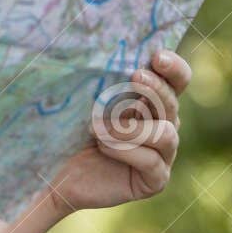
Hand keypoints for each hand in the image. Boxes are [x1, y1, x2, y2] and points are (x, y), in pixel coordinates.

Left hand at [38, 49, 191, 219]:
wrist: (54, 172)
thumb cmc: (68, 130)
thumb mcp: (85, 99)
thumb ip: (104, 81)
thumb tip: (107, 52)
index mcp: (152, 102)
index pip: (177, 80)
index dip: (173, 68)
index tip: (157, 56)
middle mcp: (163, 125)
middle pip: (173, 103)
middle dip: (155, 88)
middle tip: (135, 77)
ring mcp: (163, 154)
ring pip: (165, 134)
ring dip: (130, 128)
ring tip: (96, 128)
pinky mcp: (155, 179)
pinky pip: (152, 161)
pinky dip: (126, 151)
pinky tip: (102, 147)